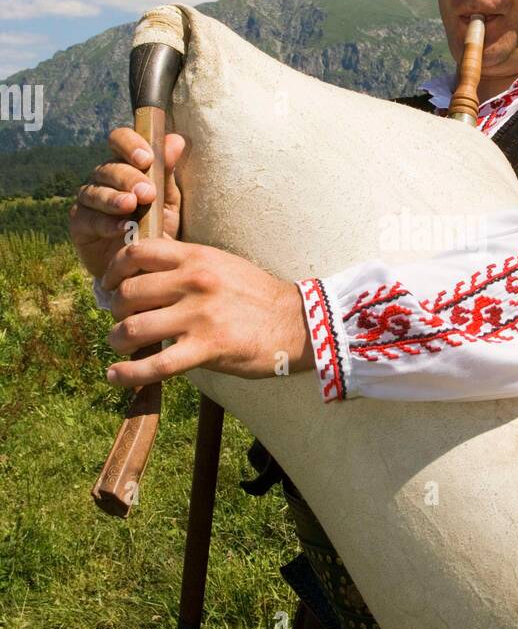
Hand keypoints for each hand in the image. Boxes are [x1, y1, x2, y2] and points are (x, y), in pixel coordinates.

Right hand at [68, 126, 185, 280]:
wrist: (144, 265)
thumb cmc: (156, 226)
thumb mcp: (168, 200)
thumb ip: (168, 172)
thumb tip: (176, 140)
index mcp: (125, 165)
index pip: (120, 140)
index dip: (130, 144)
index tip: (147, 158)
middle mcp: (103, 178)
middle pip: (109, 168)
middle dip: (129, 178)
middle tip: (147, 192)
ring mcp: (88, 199)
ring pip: (96, 192)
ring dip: (114, 198)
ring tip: (131, 206)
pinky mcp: (79, 223)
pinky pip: (89, 218)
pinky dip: (107, 223)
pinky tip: (123, 227)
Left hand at [99, 237, 315, 385]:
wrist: (296, 323)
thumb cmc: (256, 296)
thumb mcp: (220, 264)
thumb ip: (185, 265)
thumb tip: (144, 276)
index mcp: (195, 257)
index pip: (136, 253)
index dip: (113, 270)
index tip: (109, 285)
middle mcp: (193, 281)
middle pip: (129, 292)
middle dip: (115, 310)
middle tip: (120, 321)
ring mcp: (199, 315)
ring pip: (134, 327)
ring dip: (117, 339)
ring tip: (120, 346)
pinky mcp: (207, 348)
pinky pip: (156, 364)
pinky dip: (128, 373)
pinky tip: (115, 376)